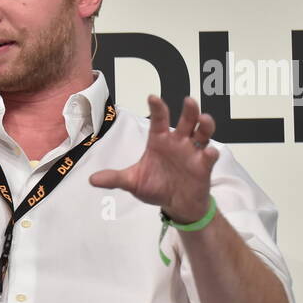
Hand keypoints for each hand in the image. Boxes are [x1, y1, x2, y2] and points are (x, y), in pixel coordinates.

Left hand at [89, 95, 217, 222]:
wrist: (175, 205)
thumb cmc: (155, 187)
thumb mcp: (133, 182)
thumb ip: (115, 178)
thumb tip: (91, 180)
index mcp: (160, 141)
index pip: (158, 120)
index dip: (157, 108)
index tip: (152, 97)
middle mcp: (178, 142)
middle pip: (186, 120)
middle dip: (189, 110)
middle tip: (188, 101)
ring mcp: (193, 152)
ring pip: (202, 132)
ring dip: (205, 124)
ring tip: (203, 120)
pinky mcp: (204, 165)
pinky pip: (209, 156)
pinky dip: (211, 153)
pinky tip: (209, 152)